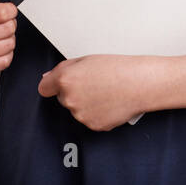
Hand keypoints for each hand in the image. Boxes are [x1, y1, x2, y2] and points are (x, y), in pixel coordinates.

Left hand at [37, 55, 158, 130]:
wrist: (141, 84)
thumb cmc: (119, 68)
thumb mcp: (88, 59)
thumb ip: (64, 69)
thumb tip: (49, 78)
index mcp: (66, 79)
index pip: (44, 88)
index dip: (53, 85)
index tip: (59, 84)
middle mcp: (70, 99)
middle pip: (63, 98)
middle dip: (75, 92)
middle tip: (94, 83)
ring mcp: (81, 115)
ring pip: (77, 109)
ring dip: (86, 103)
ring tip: (105, 92)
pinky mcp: (93, 125)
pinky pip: (90, 119)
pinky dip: (98, 113)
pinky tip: (110, 102)